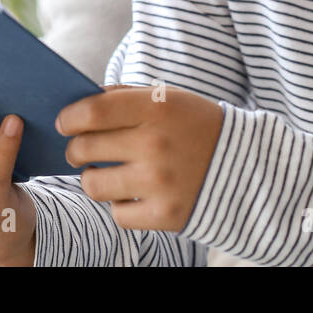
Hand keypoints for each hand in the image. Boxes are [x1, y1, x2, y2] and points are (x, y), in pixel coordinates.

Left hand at [56, 83, 223, 230]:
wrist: (248, 166)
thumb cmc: (196, 126)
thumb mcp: (168, 98)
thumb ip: (123, 98)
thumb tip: (76, 108)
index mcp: (157, 107)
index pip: (92, 111)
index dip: (70, 118)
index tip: (65, 123)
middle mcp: (156, 144)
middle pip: (85, 148)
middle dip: (75, 149)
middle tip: (81, 149)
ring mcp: (160, 183)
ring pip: (94, 184)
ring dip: (93, 177)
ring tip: (104, 171)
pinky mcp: (166, 215)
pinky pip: (117, 214)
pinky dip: (119, 204)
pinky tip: (131, 192)